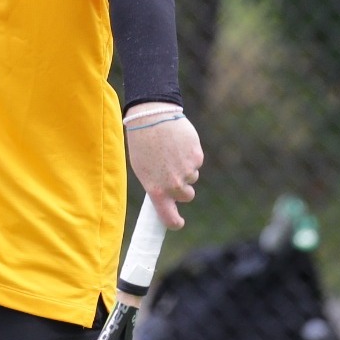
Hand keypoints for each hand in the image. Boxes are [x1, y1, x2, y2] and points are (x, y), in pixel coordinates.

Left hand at [124, 104, 203, 228]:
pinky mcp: (197, 157)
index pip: (169, 218)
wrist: (152, 117)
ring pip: (192, 177)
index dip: (175, 222)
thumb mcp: (142, 169)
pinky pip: (196, 162)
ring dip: (185, 168)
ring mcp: (187, 171)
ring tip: (171, 151)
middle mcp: (174, 185)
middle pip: (187, 196)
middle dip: (183, 188)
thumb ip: (155, 186)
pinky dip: (190, 155)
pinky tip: (179, 144)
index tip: (178, 222)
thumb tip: (166, 197)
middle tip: (172, 172)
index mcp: (156, 190)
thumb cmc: (142, 143)